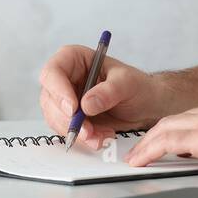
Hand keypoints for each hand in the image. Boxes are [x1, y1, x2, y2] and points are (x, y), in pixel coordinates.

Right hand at [38, 45, 171, 149]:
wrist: (147, 105)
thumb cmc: (138, 86)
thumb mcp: (128, 83)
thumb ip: (109, 91)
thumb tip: (86, 104)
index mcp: (75, 59)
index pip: (53, 71)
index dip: (58, 90)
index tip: (73, 108)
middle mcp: (65, 78)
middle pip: (50, 99)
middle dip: (68, 119)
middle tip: (87, 131)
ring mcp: (65, 100)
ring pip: (56, 119)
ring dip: (76, 132)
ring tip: (101, 136)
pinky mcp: (71, 119)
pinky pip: (67, 131)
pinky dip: (83, 139)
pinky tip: (100, 139)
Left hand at [124, 95, 197, 171]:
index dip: (182, 129)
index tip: (173, 140)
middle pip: (177, 120)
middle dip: (157, 134)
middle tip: (144, 148)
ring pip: (165, 128)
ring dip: (147, 143)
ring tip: (136, 157)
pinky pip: (164, 142)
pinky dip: (148, 151)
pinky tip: (139, 162)